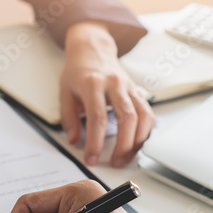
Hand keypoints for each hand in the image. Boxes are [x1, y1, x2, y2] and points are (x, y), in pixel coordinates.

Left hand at [60, 22, 154, 166]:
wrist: (92, 50)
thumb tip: (75, 140)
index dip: (95, 142)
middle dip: (123, 145)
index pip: (97, 118)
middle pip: (127, 118)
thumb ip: (69, 117)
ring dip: (137, 141)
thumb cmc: (77, 72)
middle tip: (114, 163)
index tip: (91, 158)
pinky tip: (137, 143)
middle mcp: (114, 84)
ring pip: (143, 116)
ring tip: (126, 157)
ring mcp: (129, 87)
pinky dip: (146, 131)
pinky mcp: (138, 91)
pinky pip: (148, 113)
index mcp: (92, 84)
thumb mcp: (64, 92)